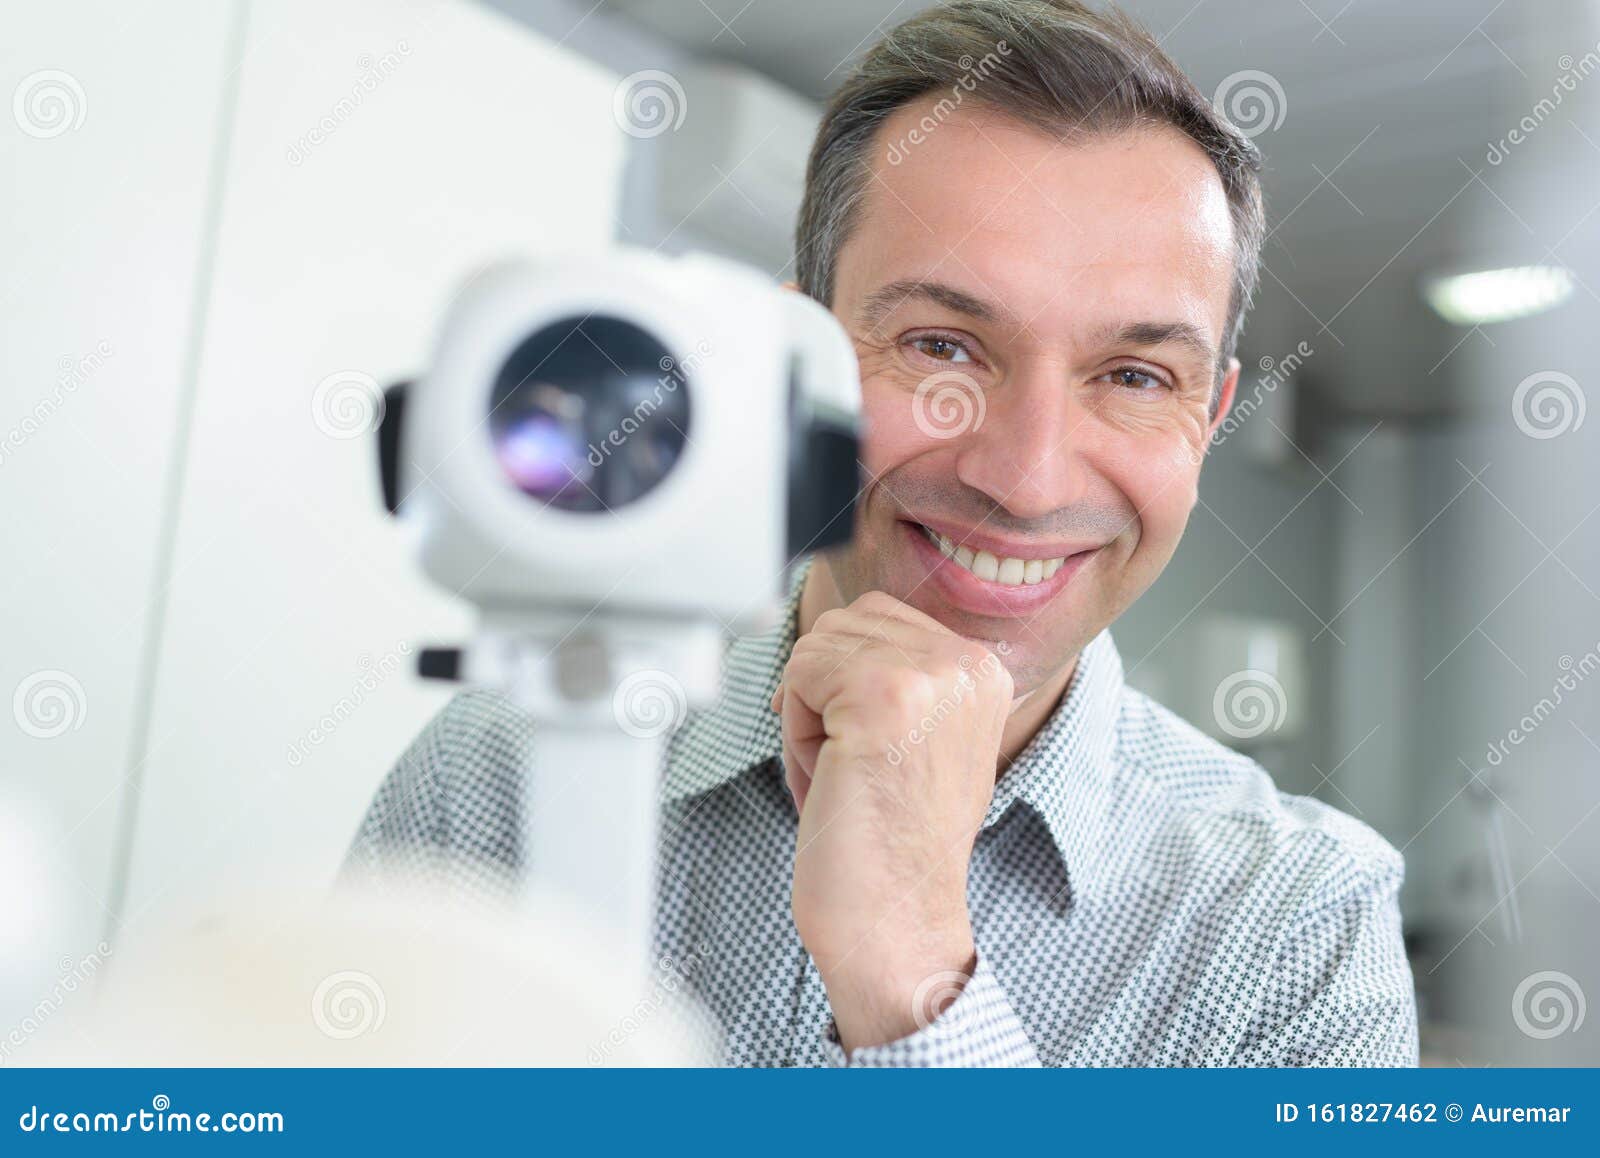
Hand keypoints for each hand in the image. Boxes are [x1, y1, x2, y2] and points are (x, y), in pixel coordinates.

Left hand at [770, 590, 1012, 1053]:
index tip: (871, 751)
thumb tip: (833, 629)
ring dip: (808, 715)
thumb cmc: (893, 842)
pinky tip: (833, 779)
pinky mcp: (881, 694)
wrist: (897, 921)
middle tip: (855, 768)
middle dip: (825, 695)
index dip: (846, 682)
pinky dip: (795, 732)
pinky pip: (798, 674)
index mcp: (983, 668)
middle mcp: (966, 662)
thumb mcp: (924, 737)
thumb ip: (900, 674)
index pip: (878, 617)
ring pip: (815, 648)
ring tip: (848, 775)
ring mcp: (927, 674)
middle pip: (842, 625)